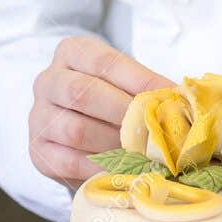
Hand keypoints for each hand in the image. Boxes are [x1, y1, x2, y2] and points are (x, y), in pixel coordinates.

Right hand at [29, 34, 170, 189]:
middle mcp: (48, 80)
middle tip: (155, 130)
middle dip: (124, 113)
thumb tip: (184, 101)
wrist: (83, 134)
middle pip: (82, 93)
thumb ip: (147, 88)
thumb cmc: (112, 100)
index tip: (169, 97)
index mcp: (72, 51)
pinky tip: (121, 170)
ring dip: (113, 144)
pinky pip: (67, 160)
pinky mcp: (37, 150)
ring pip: (74, 129)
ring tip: (143, 153)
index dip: (140, 80)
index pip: (106, 62)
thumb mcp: (126, 82)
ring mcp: (38, 116)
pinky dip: (98, 167)